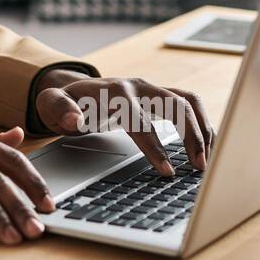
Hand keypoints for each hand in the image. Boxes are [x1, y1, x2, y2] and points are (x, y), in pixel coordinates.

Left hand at [33, 70, 215, 175]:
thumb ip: (58, 109)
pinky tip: (207, 148)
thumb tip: (74, 119)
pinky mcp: (161, 94)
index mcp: (112, 92)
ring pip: (188, 101)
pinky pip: (190, 104)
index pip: (139, 120)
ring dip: (204, 128)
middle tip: (200, 169)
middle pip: (175, 104)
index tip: (167, 172)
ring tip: (209, 161)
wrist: (75, 90)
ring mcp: (152, 89)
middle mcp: (138, 86)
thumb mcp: (50, 104)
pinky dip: (203, 123)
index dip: (154, 147)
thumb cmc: (65, 103)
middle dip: (192, 136)